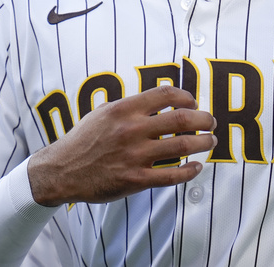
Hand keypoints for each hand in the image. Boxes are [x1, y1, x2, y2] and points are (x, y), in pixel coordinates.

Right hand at [27, 85, 216, 205]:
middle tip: (210, 122)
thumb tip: (157, 101)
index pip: (166, 94)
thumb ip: (129, 107)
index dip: (186, 96)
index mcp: (124, 110)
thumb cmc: (83, 140)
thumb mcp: (103, 113)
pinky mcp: (136, 179)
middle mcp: (132, 130)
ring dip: (203, 143)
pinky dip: (190, 171)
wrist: (62, 170)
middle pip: (182, 118)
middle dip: (204, 119)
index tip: (193, 103)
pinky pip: (172, 175)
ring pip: (183, 145)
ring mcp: (135, 155)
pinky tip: (196, 168)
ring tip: (210, 141)